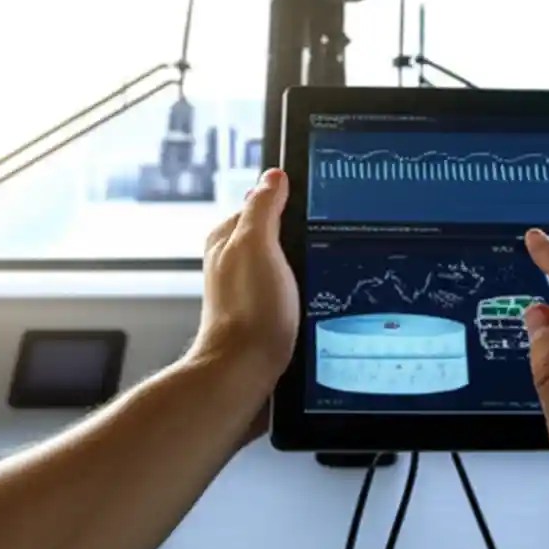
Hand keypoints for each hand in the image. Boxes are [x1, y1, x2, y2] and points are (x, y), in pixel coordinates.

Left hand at [195, 169, 299, 392]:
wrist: (246, 373)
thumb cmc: (249, 312)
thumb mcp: (257, 245)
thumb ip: (263, 207)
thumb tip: (273, 176)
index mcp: (228, 238)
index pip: (262, 202)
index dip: (290, 201)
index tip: (315, 207)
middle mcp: (233, 261)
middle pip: (276, 233)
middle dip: (299, 235)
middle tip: (320, 244)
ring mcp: (248, 289)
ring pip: (284, 263)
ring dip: (303, 265)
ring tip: (317, 274)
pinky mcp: (262, 313)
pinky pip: (287, 289)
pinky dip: (302, 290)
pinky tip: (313, 299)